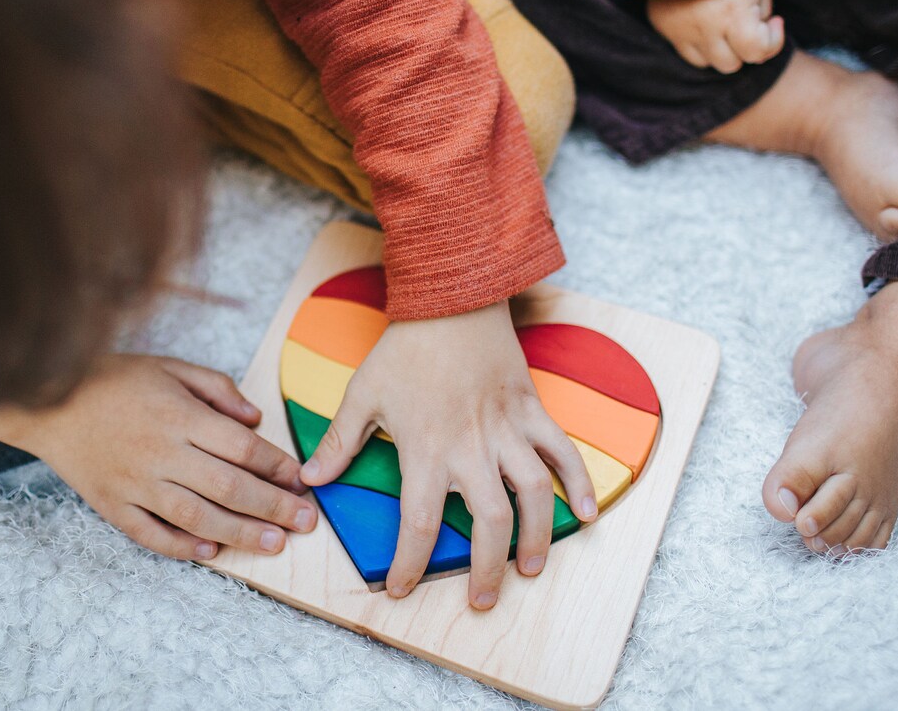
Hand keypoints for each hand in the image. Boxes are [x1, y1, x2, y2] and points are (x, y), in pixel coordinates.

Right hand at [0, 355, 314, 560]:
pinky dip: (181, 548)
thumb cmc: (113, 380)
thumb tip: (255, 419)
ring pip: (197, 518)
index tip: (301, 479)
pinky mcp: (113, 506)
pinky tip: (210, 554)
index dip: (277, 466)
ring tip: (274, 545)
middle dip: (274, 507)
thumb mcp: (168, 366)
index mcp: (179, 416)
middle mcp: (162, 453)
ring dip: (240, 534)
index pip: (242, 447)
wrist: (46, 401)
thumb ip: (216, 388)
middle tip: (306, 522)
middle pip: (229, 487)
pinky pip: (151, 535)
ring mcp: (136, 484)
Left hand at [300, 301, 597, 609]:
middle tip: (484, 600)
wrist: (452, 298)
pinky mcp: (532, 410)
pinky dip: (579, 482)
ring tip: (530, 569)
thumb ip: (339, 442)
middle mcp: (471, 449)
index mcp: (425, 450)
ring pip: (534, 496)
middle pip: (489, 524)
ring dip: (537, 538)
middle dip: (488, 571)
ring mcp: (507, 431)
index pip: (419, 524)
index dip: (409, 564)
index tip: (400, 589)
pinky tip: (588, 513)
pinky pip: (563, 452)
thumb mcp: (362, 395)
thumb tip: (310, 480)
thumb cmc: (404, 348)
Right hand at [647, 0, 782, 72]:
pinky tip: (706, 24)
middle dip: (746, 48)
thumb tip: (760, 31)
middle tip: (750, 25)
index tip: (774, 22)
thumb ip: (762, 10)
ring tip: (727, 26)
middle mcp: (704, 27)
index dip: (773, 41)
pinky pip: (685, 52)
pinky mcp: (662, 25)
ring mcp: (679, 30)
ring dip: (722, 50)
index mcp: (733, 12)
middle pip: (731, 64)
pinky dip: (700, 45)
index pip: (756, 52)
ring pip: (708, 62)